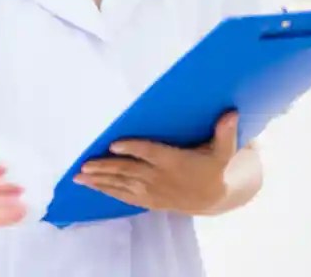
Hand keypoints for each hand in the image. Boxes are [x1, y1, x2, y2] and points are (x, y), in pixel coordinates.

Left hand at [75, 111, 251, 215]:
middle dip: (105, 168)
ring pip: (121, 184)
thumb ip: (225, 132)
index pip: (150, 153)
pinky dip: (105, 190)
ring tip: (79, 176)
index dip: (132, 149)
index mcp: (174, 161)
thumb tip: (231, 112)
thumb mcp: (223, 151)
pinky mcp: (146, 199)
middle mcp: (159, 177)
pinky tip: (90, 185)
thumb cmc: (212, 168)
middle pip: (128, 171)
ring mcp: (151, 190)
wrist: (211, 199)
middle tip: (84, 165)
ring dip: (99, 180)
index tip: (114, 144)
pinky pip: (122, 195)